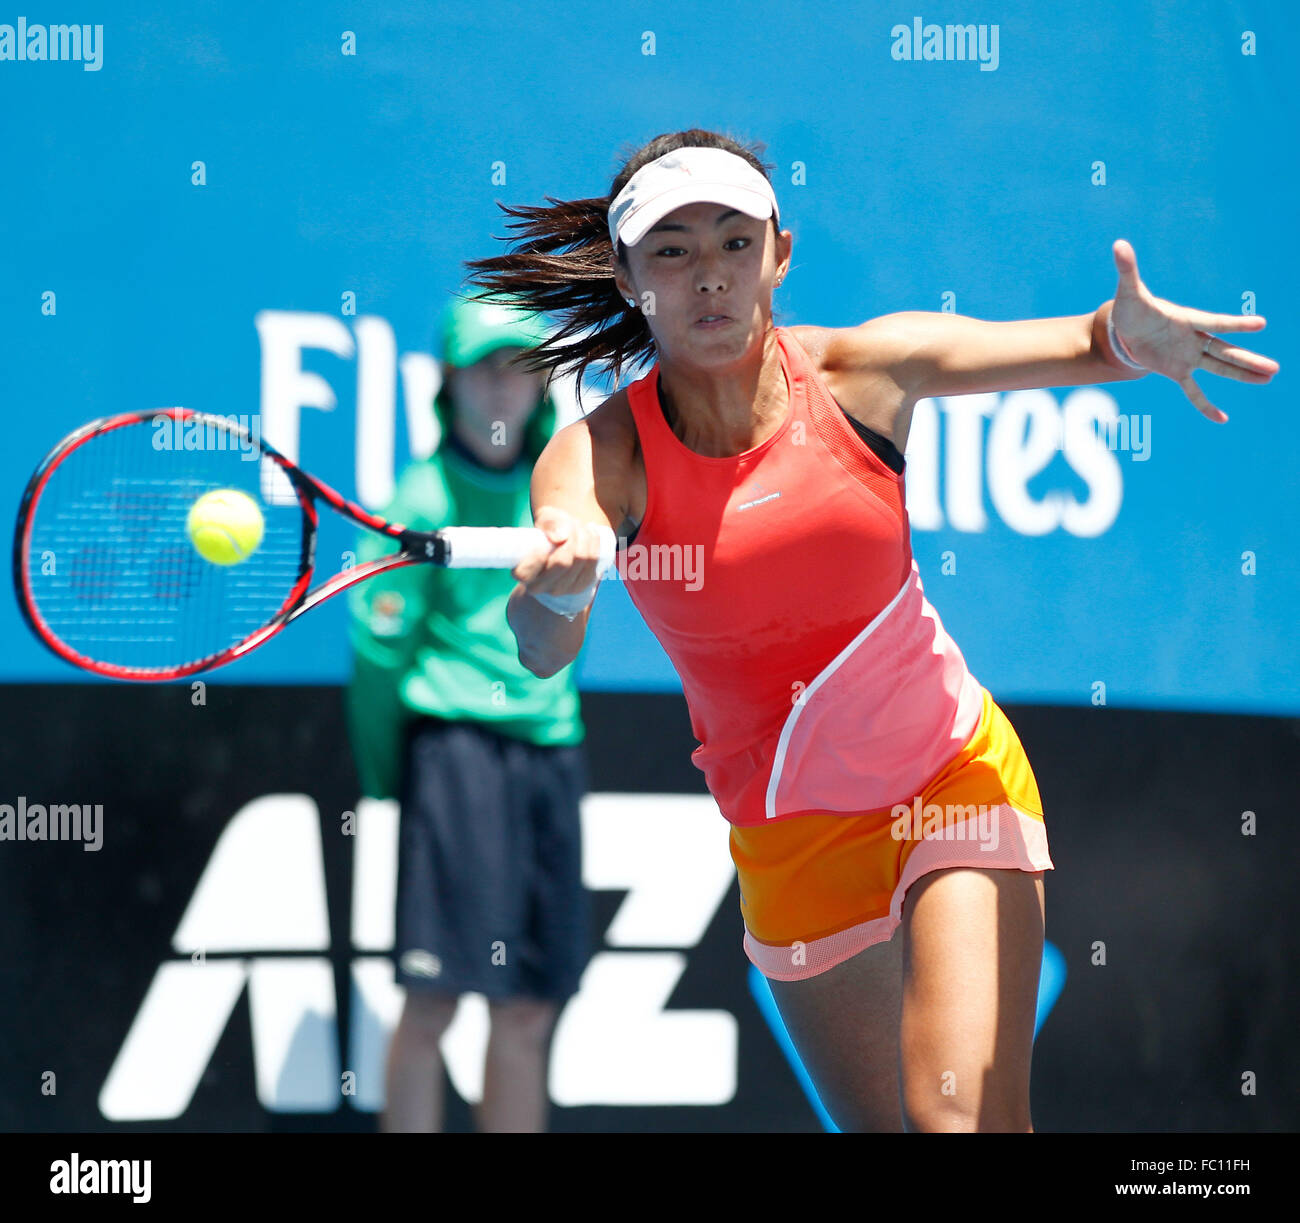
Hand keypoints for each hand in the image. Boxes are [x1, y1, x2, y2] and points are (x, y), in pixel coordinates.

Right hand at [511, 505, 605, 599]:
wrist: (564, 540)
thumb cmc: (548, 530)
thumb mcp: (545, 520)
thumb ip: (549, 524)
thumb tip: (560, 537)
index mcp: (523, 574)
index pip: (526, 572)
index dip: (538, 556)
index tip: (548, 538)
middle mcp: (540, 587)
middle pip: (562, 562)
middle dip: (571, 536)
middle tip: (571, 523)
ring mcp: (561, 590)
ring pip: (581, 560)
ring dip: (584, 537)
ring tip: (580, 526)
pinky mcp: (581, 586)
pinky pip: (593, 561)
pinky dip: (594, 543)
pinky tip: (590, 533)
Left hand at [1109, 239, 1278, 422]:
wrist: (1126, 329)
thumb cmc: (1133, 308)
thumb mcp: (1128, 292)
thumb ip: (1127, 270)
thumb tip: (1118, 244)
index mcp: (1188, 320)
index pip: (1215, 322)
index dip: (1235, 324)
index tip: (1261, 324)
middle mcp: (1194, 339)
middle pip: (1225, 351)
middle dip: (1247, 359)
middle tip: (1275, 368)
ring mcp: (1188, 356)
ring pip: (1219, 367)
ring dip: (1242, 374)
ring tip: (1268, 378)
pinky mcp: (1177, 371)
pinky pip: (1193, 390)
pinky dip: (1204, 404)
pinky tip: (1221, 419)